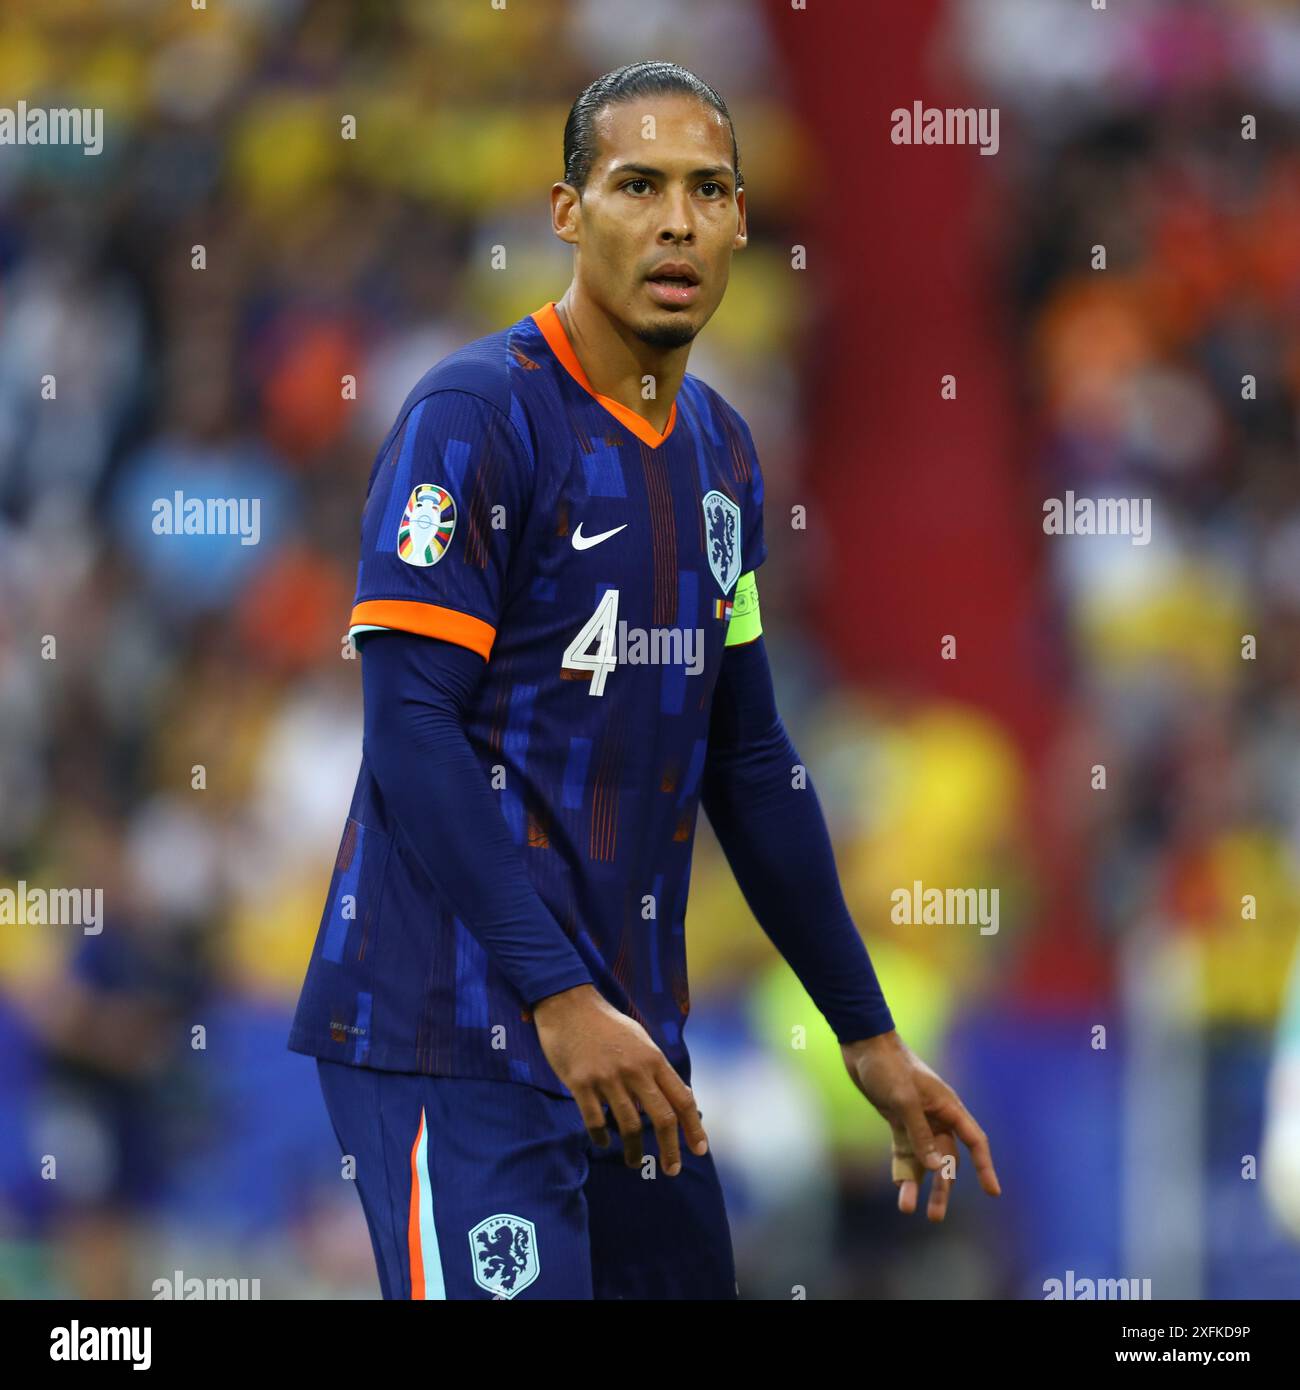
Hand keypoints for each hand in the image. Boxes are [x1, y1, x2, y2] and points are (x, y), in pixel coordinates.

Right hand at [532, 984, 707, 1176]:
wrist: (568, 1005)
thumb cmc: (606, 1024)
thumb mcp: (640, 1040)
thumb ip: (657, 1068)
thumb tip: (678, 1097)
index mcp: (653, 1058)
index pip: (682, 1099)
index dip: (693, 1128)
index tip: (699, 1150)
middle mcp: (635, 1070)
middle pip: (662, 1118)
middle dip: (671, 1149)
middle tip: (673, 1169)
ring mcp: (608, 1078)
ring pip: (629, 1126)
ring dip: (634, 1150)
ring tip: (635, 1162)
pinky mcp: (582, 1083)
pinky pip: (596, 1121)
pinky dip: (602, 1136)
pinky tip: (604, 1141)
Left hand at [840, 1030, 1000, 1220]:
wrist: (863, 1046)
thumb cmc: (888, 1067)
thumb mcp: (904, 1100)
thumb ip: (920, 1134)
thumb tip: (936, 1167)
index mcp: (948, 1107)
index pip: (974, 1141)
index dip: (985, 1166)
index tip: (993, 1192)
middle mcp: (937, 1116)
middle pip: (947, 1159)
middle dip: (942, 1187)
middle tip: (935, 1217)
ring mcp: (918, 1120)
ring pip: (924, 1159)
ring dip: (918, 1183)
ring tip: (908, 1208)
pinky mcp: (898, 1121)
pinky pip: (905, 1152)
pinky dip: (902, 1169)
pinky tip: (898, 1187)